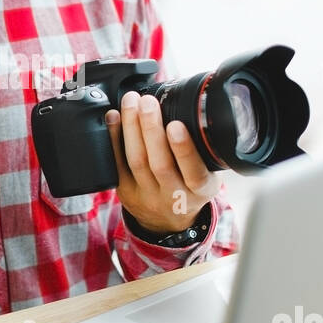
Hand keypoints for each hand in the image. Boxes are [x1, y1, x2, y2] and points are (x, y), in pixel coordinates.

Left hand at [105, 91, 220, 234]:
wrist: (168, 220)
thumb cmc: (190, 187)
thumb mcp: (208, 174)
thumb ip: (204, 151)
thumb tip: (193, 107)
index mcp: (201, 190)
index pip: (194, 172)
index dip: (184, 149)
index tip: (176, 125)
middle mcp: (174, 196)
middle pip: (159, 163)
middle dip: (151, 129)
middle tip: (147, 102)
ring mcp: (148, 196)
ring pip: (136, 161)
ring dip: (131, 127)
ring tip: (131, 102)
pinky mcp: (126, 192)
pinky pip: (117, 164)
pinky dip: (114, 137)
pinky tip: (113, 117)